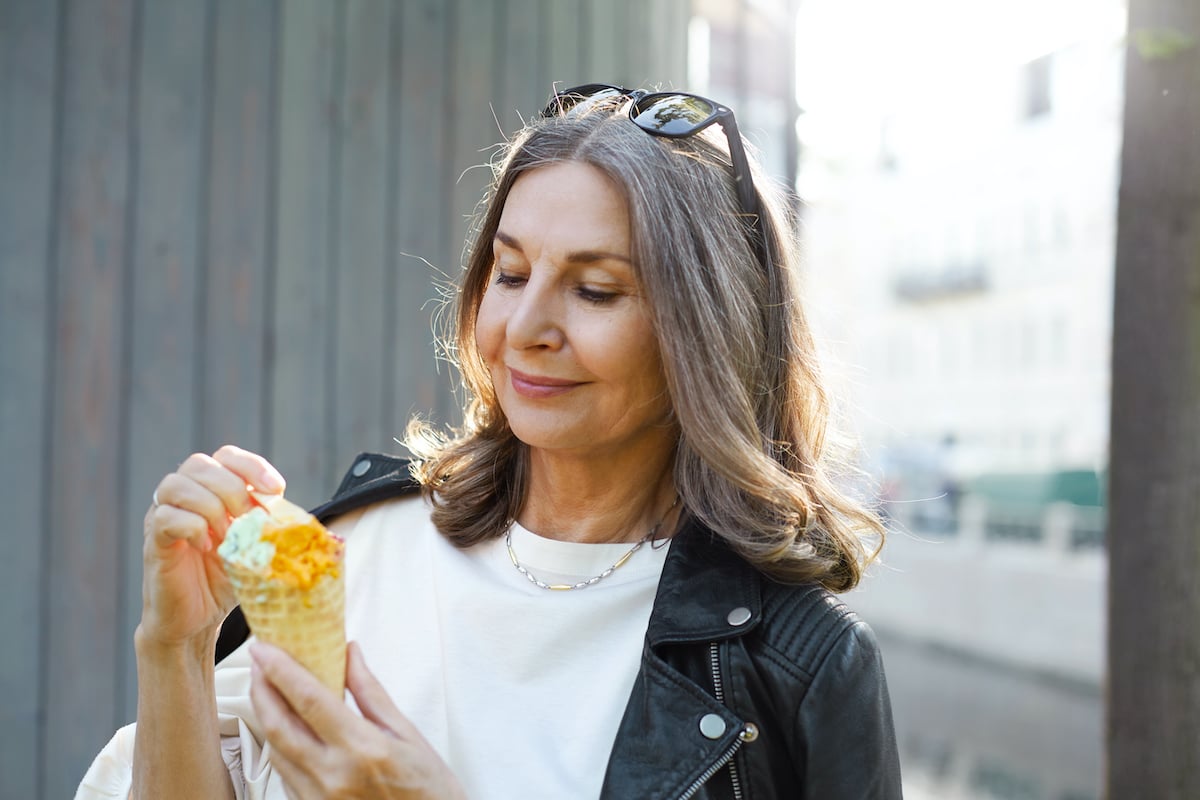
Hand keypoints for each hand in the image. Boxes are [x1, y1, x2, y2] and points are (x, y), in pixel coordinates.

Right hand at [139, 445, 286, 649]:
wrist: (196, 620)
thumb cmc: (226, 579)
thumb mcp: (254, 546)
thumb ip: (267, 524)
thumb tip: (291, 511)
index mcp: (209, 491)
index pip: (226, 456)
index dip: (252, 465)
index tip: (277, 489)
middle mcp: (182, 497)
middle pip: (200, 464)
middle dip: (232, 488)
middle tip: (247, 519)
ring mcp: (162, 516)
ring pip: (176, 484)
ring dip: (211, 506)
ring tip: (226, 534)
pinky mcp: (153, 541)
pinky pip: (165, 517)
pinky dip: (193, 528)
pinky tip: (207, 548)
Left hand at [250, 641, 466, 799]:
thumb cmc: (429, 790)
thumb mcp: (408, 734)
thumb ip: (372, 693)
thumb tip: (351, 655)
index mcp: (362, 749)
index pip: (309, 699)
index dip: (280, 670)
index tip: (264, 648)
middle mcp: (333, 776)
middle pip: (278, 725)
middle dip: (261, 689)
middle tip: (258, 663)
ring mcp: (318, 798)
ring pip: (276, 751)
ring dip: (267, 717)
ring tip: (269, 691)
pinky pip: (286, 775)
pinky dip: (282, 747)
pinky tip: (288, 730)